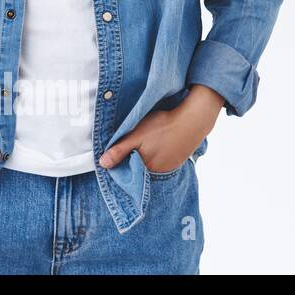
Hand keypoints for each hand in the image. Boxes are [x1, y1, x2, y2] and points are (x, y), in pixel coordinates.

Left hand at [98, 86, 222, 171]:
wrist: (191, 121)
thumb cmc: (162, 127)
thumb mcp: (136, 136)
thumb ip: (119, 151)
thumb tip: (102, 164)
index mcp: (145, 167)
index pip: (126, 171)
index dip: (119, 161)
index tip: (117, 150)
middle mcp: (157, 173)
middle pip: (137, 169)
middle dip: (130, 159)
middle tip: (131, 142)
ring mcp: (168, 168)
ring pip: (148, 166)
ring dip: (143, 157)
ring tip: (144, 142)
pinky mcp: (176, 162)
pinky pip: (160, 163)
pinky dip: (155, 155)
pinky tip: (155, 144)